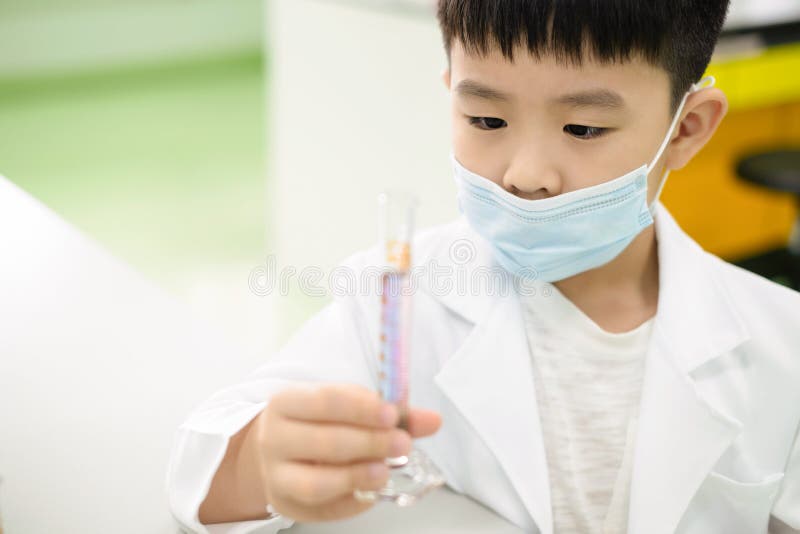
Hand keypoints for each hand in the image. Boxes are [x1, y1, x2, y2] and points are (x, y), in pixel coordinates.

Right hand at [251, 383, 441, 521]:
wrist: (281, 451)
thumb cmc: (320, 422)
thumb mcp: (349, 407)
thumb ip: (391, 413)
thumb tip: (433, 421)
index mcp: (286, 402)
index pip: (325, 400)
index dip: (361, 409)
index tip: (392, 415)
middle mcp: (273, 438)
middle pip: (324, 442)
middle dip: (369, 443)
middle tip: (403, 444)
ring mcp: (277, 475)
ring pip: (317, 483)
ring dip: (358, 477)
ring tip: (385, 471)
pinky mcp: (287, 504)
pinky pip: (323, 509)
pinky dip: (352, 500)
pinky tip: (371, 490)